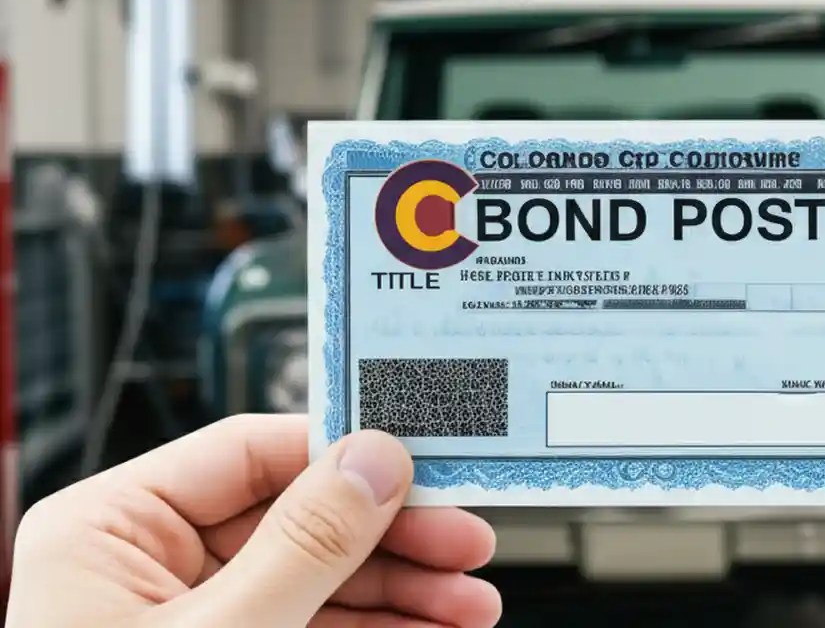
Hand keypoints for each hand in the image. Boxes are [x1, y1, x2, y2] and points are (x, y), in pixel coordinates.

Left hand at [6, 415, 501, 626]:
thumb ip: (304, 544)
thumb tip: (372, 463)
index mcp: (113, 529)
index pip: (250, 453)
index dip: (345, 455)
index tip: (426, 466)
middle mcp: (150, 564)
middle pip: (300, 517)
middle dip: (394, 540)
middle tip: (467, 547)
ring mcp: (193, 617)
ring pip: (319, 578)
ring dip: (403, 593)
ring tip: (470, 605)